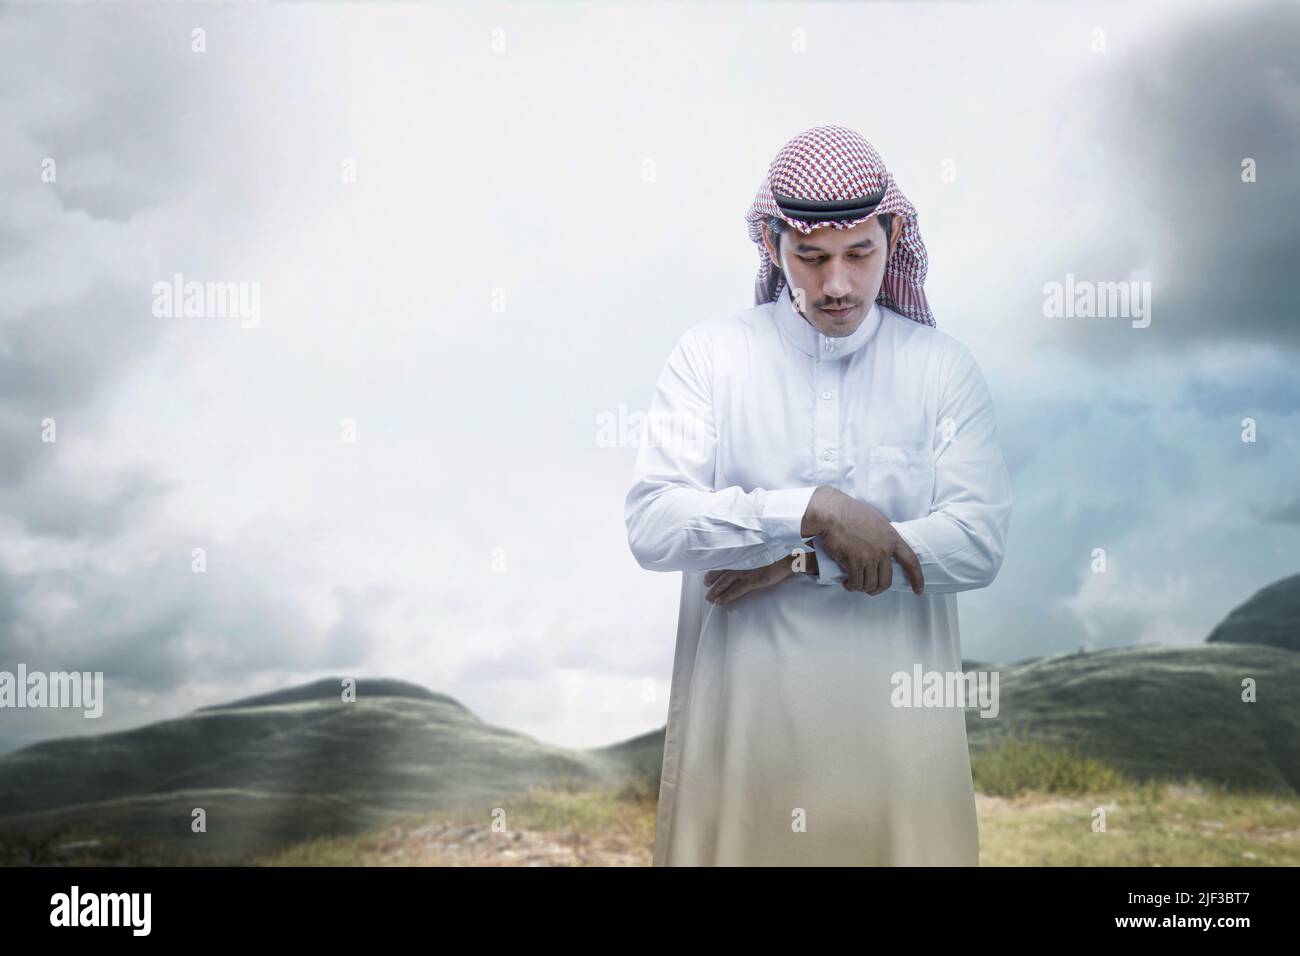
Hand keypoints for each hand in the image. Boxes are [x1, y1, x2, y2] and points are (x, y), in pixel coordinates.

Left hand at [704, 552, 806, 604]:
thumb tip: (748, 549)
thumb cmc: (778, 544)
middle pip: (720, 571)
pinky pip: (737, 590)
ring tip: (710, 598)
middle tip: (706, 586)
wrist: (790, 550)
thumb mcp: (762, 541)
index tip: (708, 572)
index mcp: (742, 550)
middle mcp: (741, 559)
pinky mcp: (754, 580)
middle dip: (712, 579)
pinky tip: (721, 601)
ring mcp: (746, 570)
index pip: (723, 559)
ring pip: (725, 582)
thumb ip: (753, 547)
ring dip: (716, 591)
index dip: (715, 567)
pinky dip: (728, 596)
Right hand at [803, 487, 923, 595]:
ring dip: (861, 588)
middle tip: (868, 589)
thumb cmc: (849, 511)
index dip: (916, 578)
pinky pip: (856, 583)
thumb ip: (883, 534)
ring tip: (852, 582)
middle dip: (877, 589)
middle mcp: (884, 549)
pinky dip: (850, 586)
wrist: (832, 512)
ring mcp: (870, 556)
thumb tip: (882, 544)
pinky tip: (846, 582)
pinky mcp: (855, 562)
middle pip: (886, 580)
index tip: (918, 590)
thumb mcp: (875, 519)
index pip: (911, 561)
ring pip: (870, 584)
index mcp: (892, 537)